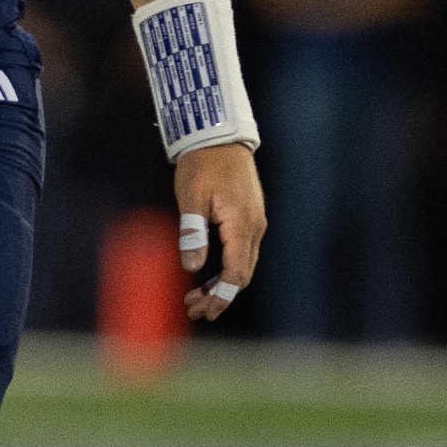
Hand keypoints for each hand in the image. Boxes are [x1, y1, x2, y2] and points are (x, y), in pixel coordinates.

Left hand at [174, 141, 264, 321]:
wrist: (221, 135)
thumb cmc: (203, 163)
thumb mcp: (191, 196)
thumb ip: (192, 231)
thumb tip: (193, 267)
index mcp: (242, 225)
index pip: (236, 273)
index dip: (220, 296)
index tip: (202, 311)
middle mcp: (255, 227)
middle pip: (242, 274)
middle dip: (220, 296)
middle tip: (194, 308)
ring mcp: (255, 222)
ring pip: (244, 264)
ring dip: (223, 283)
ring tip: (196, 295)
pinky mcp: (250, 216)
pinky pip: (243, 251)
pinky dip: (228, 268)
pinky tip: (209, 272)